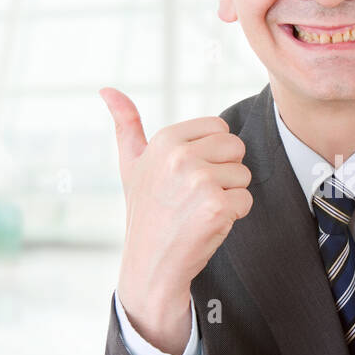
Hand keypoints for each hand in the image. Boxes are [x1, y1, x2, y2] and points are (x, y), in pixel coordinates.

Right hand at [100, 87, 252, 353]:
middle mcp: (181, 156)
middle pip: (236, 148)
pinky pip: (246, 200)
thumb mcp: (131, 165)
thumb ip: (126, 125)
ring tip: (199, 211)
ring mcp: (200, 181)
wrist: (150, 265)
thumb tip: (108, 89)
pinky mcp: (217, 207)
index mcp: (165, 140)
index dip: (212, 154)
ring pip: (244, 175)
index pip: (219, 128)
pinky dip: (234, 216)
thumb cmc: (145, 213)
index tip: (189, 175)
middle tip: (197, 196)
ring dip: (229, 196)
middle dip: (225, 172)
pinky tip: (207, 225)